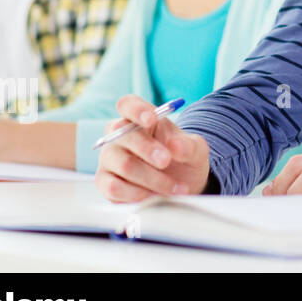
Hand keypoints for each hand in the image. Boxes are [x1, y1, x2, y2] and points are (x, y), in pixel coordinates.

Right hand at [95, 95, 209, 201]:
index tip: (152, 118)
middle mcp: (120, 136)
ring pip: (123, 164)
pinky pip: (114, 187)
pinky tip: (153, 196)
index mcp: (141, 119)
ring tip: (173, 187)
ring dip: (152, 178)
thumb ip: (188, 145)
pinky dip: (137, 193)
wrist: (181, 185)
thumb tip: (175, 145)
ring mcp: (110, 159)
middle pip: (123, 135)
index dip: (137, 109)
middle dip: (148, 149)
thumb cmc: (183, 159)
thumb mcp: (196, 150)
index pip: (128, 104)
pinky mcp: (105, 182)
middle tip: (167, 161)